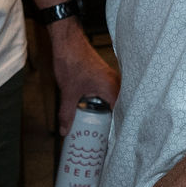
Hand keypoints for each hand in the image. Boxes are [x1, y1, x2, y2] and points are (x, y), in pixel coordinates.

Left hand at [49, 19, 119, 134]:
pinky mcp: (104, 77)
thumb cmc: (71, 60)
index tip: (112, 146)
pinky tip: (93, 116)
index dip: (117, 132)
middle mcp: (116, 84)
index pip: (121, 117)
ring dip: (106, 117)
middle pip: (118, 112)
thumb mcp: (68, 92)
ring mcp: (110, 80)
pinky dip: (102, 107)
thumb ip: (67, 113)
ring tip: (99, 134)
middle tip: (104, 144)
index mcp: (112, 89)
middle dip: (111, 127)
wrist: (67, 40)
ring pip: (112, 104)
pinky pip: (107, 97)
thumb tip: (65, 132)